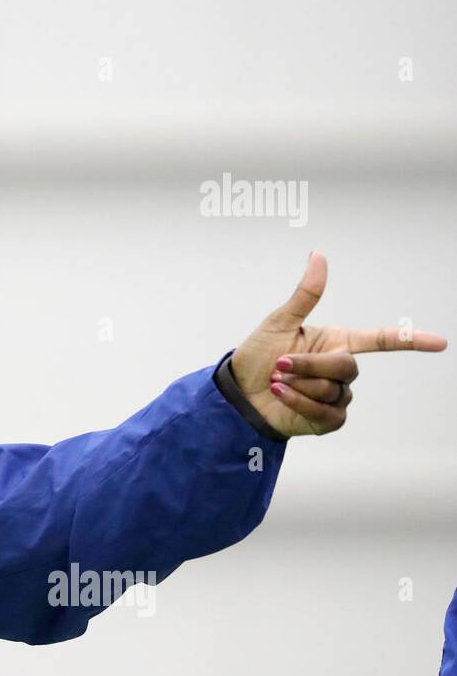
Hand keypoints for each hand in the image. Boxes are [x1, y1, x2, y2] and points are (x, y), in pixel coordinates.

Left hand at [230, 252, 446, 436]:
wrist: (239, 393)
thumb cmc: (258, 356)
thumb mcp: (279, 322)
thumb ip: (305, 294)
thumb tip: (318, 255)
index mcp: (337, 342)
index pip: (381, 340)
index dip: (410, 340)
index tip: (440, 342)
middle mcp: (341, 368)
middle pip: (346, 366)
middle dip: (309, 365)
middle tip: (279, 365)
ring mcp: (337, 396)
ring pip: (332, 390)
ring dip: (298, 385)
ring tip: (276, 382)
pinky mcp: (328, 420)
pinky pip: (324, 412)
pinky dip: (298, 403)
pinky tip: (281, 397)